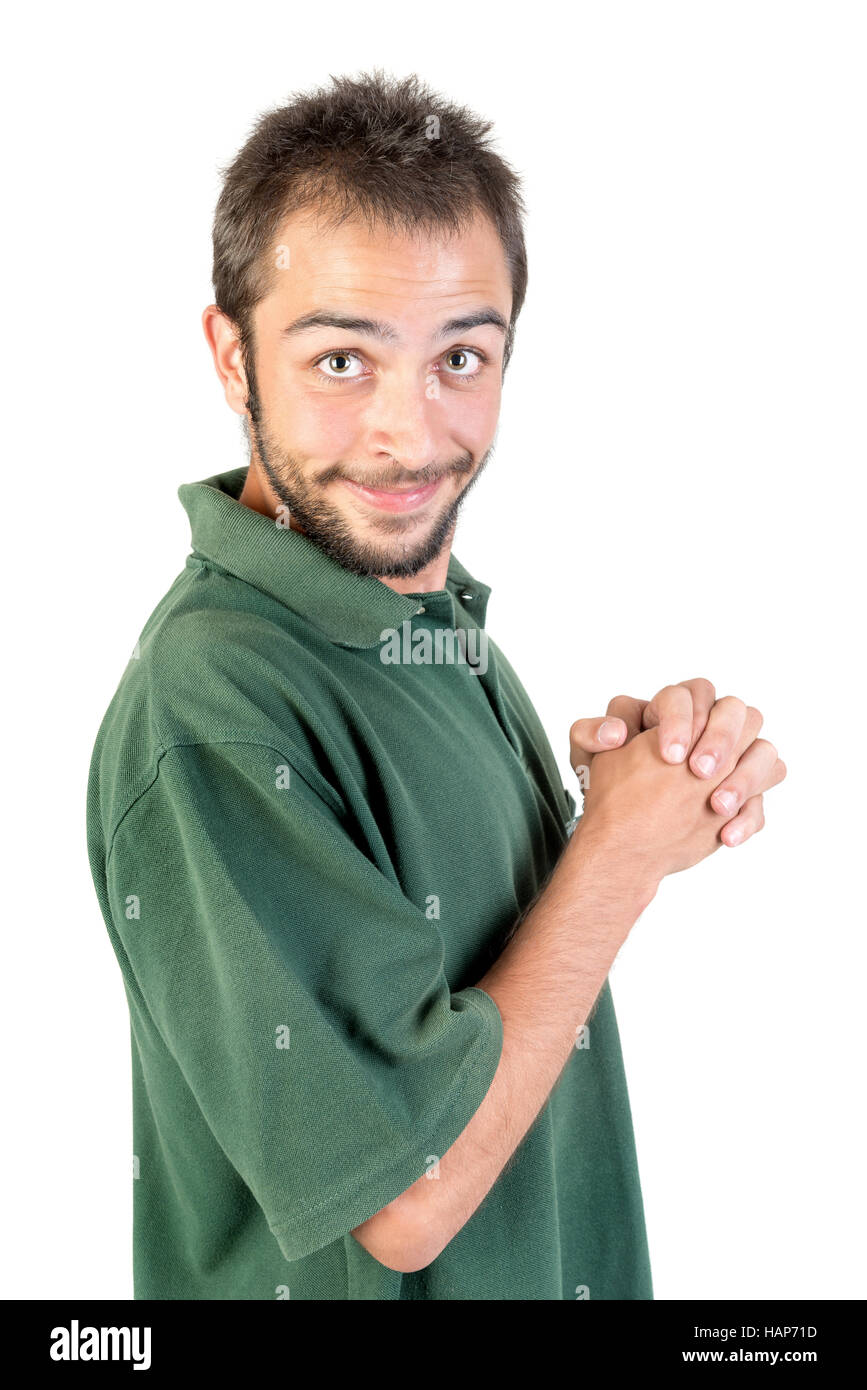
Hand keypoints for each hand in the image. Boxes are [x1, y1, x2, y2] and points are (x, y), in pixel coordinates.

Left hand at [576, 714, 782, 883]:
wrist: (623, 831)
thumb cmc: (607, 782)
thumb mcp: (586, 757)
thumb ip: (588, 733)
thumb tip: (615, 732)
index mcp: (674, 710)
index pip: (690, 695)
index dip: (682, 720)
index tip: (669, 755)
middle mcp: (709, 728)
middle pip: (736, 712)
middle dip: (721, 739)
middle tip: (700, 771)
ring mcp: (732, 762)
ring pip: (764, 751)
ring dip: (746, 777)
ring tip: (716, 807)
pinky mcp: (743, 796)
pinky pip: (763, 800)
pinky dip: (749, 817)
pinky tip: (725, 837)